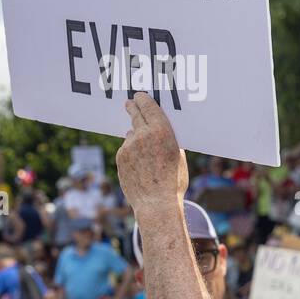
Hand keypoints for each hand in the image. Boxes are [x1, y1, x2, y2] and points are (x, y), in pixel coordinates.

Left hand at [116, 93, 187, 212]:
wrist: (156, 203)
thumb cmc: (173, 181)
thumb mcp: (178, 156)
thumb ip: (168, 140)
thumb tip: (160, 132)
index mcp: (162, 131)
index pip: (149, 106)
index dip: (142, 99)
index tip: (138, 95)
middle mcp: (143, 134)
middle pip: (134, 114)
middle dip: (132, 107)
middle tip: (128, 103)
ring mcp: (129, 145)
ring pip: (131, 135)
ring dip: (135, 138)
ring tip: (145, 153)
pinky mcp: (120, 157)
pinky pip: (126, 149)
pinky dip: (131, 153)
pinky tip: (139, 166)